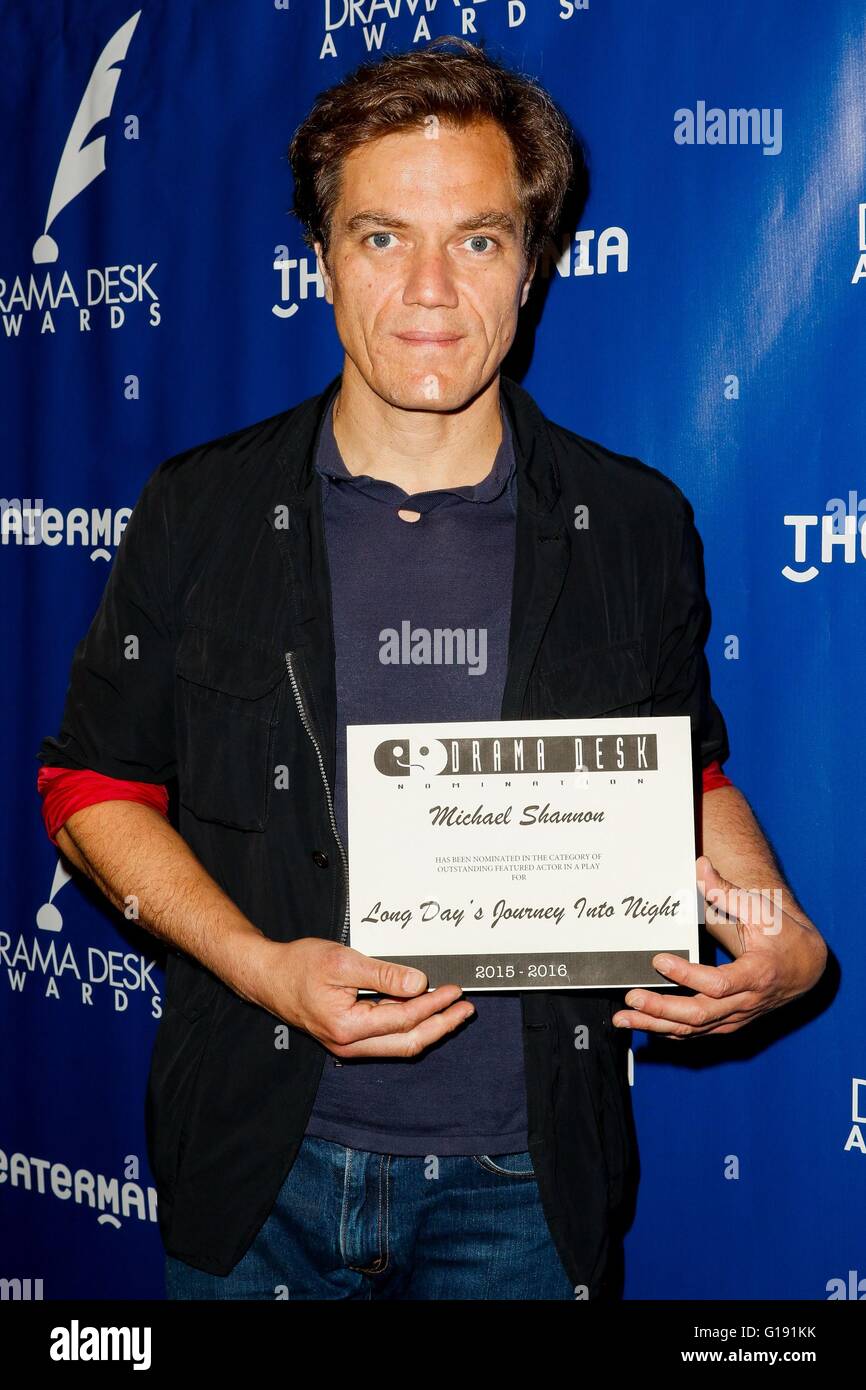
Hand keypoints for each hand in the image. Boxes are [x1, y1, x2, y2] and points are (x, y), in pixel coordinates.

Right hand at [251, 936, 474, 1057]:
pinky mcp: (347, 1038)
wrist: (267, 976)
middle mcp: (348, 1045)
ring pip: (398, 1045)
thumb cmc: (299, 965)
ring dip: (428, 1029)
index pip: (404, 1019)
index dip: (434, 1005)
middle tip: (465, 1010)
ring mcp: (347, 1045)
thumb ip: (383, 974)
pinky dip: (409, 1027)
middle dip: (441, 1026)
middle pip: (407, 1043)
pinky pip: (386, 1039)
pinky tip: (422, 1013)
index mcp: (347, 1026)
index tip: (454, 990)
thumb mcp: (343, 961)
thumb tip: (420, 984)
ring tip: (452, 1014)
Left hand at [611, 855, 826, 1037]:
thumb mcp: (760, 908)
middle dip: (662, 1009)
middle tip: (631, 998)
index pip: (719, 984)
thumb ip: (726, 891)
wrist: (806, 967)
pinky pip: (697, 1034)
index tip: (658, 961)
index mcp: (757, 975)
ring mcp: (737, 1017)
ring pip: (694, 1030)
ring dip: (656, 1026)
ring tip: (623, 1020)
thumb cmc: (782, 934)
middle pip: (701, 1014)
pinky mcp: (729, 1023)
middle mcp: (747, 1002)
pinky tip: (643, 1026)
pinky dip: (668, 1032)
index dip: (687, 975)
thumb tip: (700, 866)